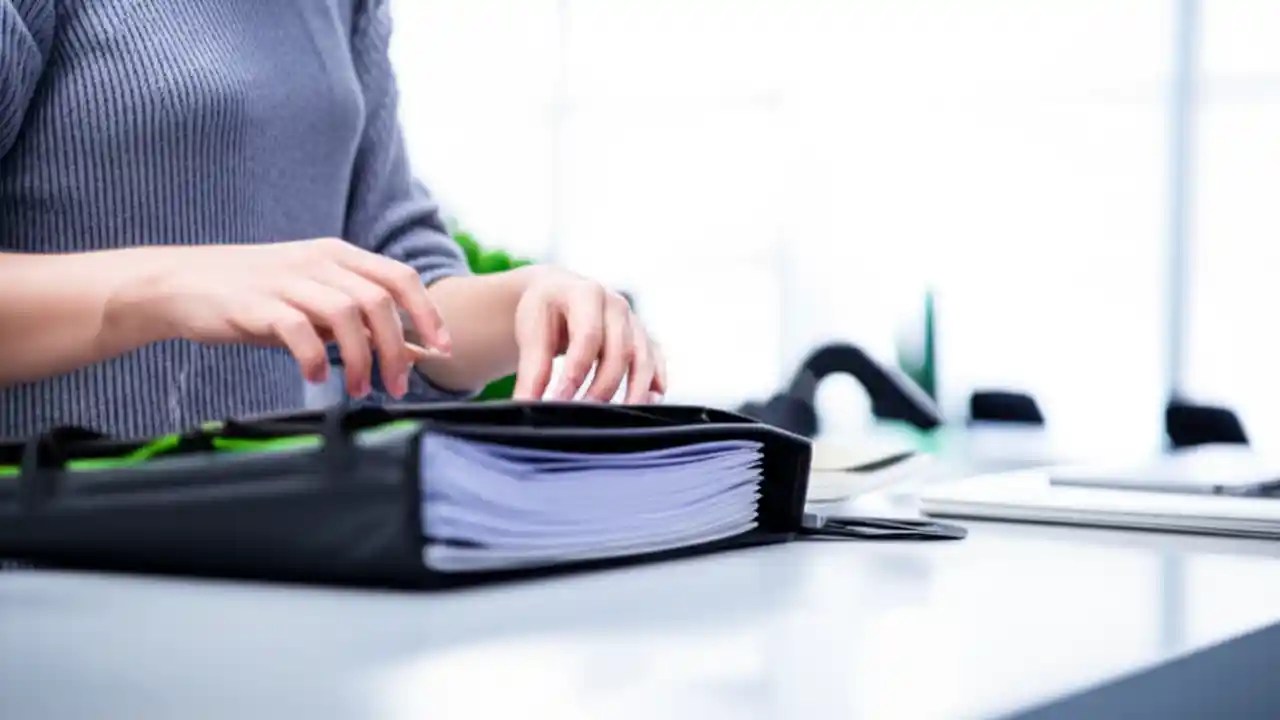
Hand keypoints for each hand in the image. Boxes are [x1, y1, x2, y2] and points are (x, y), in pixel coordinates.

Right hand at [128, 238, 449, 397]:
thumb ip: (359, 322)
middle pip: (379, 300)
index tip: (442, 351)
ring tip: (357, 388)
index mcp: (338, 255)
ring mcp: (286, 280)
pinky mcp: (255, 303)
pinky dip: (313, 358)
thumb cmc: (256, 297)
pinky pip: (297, 330)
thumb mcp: (313, 300)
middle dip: (398, 348)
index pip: (400, 277)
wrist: (180, 284)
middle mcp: (318, 261)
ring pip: (346, 314)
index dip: (428, 313)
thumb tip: (413, 351)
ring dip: (360, 358)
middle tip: (397, 385)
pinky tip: (313, 377)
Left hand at [510, 267, 666, 403]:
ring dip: (632, 392)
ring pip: (643, 359)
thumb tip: (526, 407)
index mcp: (585, 294)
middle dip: (603, 387)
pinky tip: (648, 403)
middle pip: (619, 350)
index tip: (559, 401)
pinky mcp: (643, 339)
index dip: (575, 373)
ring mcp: (633, 321)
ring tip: (615, 420)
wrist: (559, 294)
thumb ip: (532, 371)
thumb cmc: (544, 312)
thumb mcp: (531, 332)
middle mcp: (615, 305)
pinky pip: (656, 362)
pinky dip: (655, 384)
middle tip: (582, 415)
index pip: (587, 337)